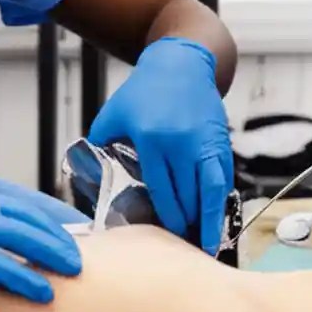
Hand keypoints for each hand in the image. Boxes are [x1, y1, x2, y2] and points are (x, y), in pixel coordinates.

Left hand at [88, 36, 232, 255]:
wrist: (180, 64)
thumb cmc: (144, 90)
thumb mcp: (113, 113)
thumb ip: (99, 144)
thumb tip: (88, 176)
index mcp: (152, 140)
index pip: (163, 191)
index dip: (168, 218)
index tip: (167, 235)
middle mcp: (181, 144)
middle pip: (188, 196)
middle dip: (187, 225)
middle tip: (183, 246)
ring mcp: (204, 142)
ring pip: (211, 191)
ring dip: (209, 219)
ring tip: (206, 242)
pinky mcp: (219, 141)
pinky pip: (223, 177)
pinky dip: (220, 199)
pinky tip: (216, 216)